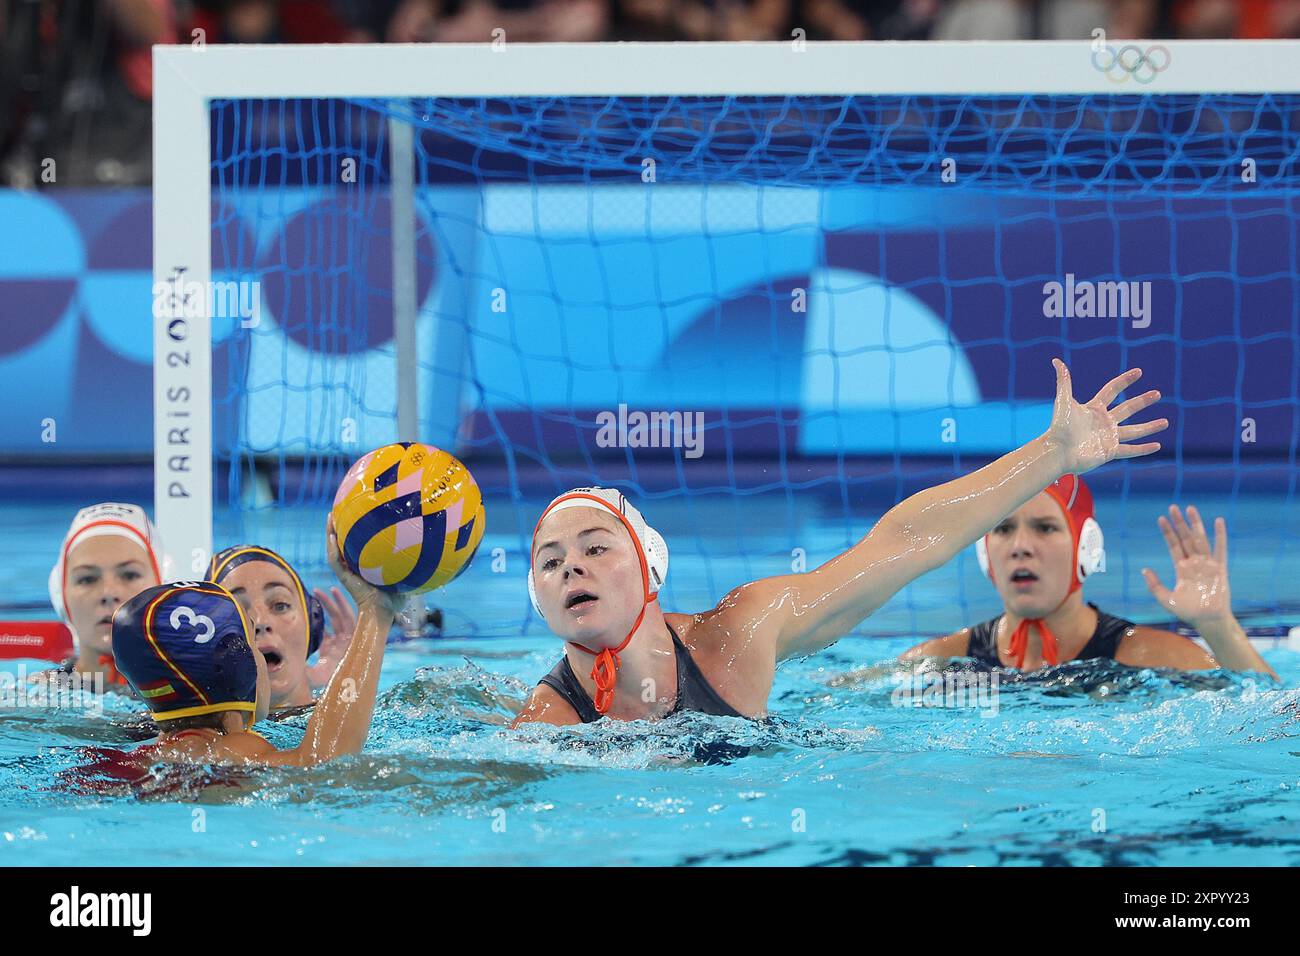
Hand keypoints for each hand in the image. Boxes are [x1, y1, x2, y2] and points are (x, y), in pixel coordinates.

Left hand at [307, 585, 356, 688]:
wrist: (349, 686)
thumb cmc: (332, 682)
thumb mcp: (312, 674)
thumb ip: (300, 668)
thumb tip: (280, 665)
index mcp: (332, 650)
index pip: (326, 633)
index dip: (318, 621)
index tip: (306, 609)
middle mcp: (342, 642)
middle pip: (334, 619)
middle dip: (326, 605)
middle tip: (315, 591)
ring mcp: (350, 638)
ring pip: (343, 615)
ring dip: (336, 602)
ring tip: (329, 589)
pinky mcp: (356, 635)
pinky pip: (350, 615)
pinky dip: (344, 604)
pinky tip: (337, 593)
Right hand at [325, 514, 403, 614]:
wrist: (381, 612)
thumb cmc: (394, 600)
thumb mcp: (404, 577)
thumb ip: (409, 564)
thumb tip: (426, 549)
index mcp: (364, 566)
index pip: (357, 545)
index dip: (355, 531)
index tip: (358, 515)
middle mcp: (353, 567)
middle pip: (343, 543)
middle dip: (340, 527)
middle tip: (340, 509)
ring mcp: (346, 571)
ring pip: (334, 548)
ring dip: (330, 532)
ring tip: (331, 515)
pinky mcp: (343, 576)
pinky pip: (334, 559)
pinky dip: (332, 546)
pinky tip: (332, 533)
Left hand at [1045, 359, 1166, 474]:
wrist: (1057, 451)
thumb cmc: (1059, 427)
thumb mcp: (1063, 402)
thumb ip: (1064, 382)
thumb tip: (1055, 361)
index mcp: (1094, 408)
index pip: (1112, 390)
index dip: (1125, 380)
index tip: (1139, 372)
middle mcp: (1103, 422)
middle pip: (1128, 409)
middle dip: (1143, 401)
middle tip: (1157, 393)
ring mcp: (1108, 437)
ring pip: (1134, 431)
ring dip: (1150, 426)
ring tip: (1166, 422)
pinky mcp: (1110, 452)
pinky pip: (1130, 450)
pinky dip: (1143, 449)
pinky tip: (1157, 446)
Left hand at [1142, 505, 1231, 628]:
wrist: (1207, 621)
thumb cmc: (1188, 611)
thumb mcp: (1166, 598)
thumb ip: (1154, 585)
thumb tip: (1144, 569)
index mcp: (1181, 568)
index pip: (1173, 545)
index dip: (1168, 532)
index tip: (1161, 519)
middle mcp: (1194, 563)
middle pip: (1185, 538)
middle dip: (1179, 523)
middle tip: (1173, 507)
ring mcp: (1207, 564)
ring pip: (1200, 539)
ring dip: (1195, 524)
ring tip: (1190, 509)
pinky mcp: (1220, 568)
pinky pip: (1220, 549)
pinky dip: (1220, 535)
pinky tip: (1218, 522)